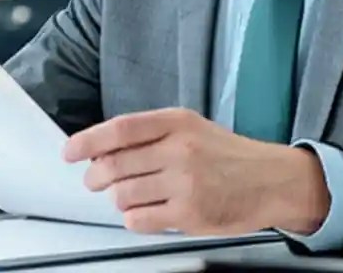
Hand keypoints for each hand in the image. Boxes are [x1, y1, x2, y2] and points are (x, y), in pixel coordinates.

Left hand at [63, 108, 328, 235]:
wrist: (272, 180)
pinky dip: (135, 219)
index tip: (70, 152)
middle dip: (96, 177)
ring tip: (134, 196)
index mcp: (177, 122)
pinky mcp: (190, 212)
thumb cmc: (228, 156)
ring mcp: (185, 182)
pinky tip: (149, 212)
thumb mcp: (192, 129)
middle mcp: (180, 149)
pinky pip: (139, 220)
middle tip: (96, 181)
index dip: (87, 141)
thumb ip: (151, 135)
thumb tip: (100, 149)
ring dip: (119, 199)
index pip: (120, 129)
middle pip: (114, 164)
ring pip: (122, 195)